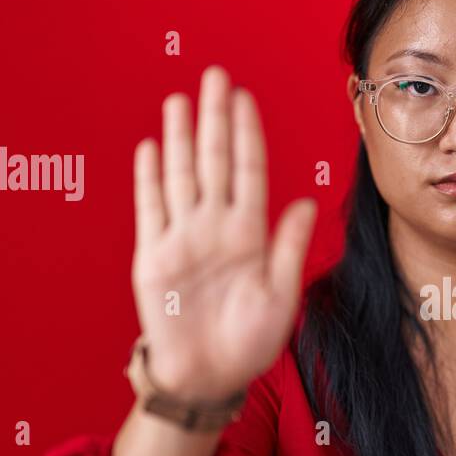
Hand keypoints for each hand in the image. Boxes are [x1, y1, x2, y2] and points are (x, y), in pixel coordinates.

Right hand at [130, 65, 316, 399]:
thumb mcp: (281, 296)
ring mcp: (182, 238)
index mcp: (250, 234)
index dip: (246, 135)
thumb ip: (288, 247)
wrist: (209, 378)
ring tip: (181, 100)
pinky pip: (150, 209)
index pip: (249, 172)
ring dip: (182, 139)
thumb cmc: (250, 342)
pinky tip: (153, 148)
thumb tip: (305, 201)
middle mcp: (215, 228)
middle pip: (214, 162)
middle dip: (215, 120)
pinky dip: (150, 179)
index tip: (244, 99)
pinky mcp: (153, 257)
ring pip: (181, 176)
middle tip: (215, 77)